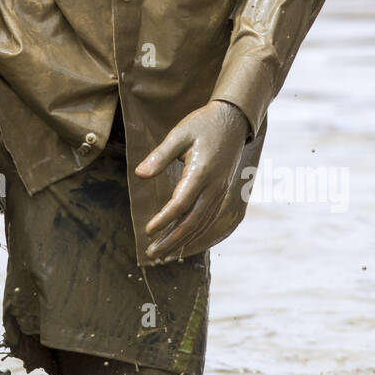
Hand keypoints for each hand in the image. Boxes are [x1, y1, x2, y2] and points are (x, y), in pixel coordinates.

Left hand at [136, 100, 249, 261]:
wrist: (234, 121)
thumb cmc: (203, 125)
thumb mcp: (179, 134)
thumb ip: (160, 156)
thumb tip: (140, 175)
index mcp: (202, 172)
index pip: (181, 203)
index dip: (164, 220)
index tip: (148, 231)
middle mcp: (214, 187)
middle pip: (192, 221)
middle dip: (172, 240)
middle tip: (152, 254)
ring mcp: (220, 192)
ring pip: (202, 224)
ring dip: (182, 241)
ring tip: (163, 253)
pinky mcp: (221, 193)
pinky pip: (208, 219)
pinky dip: (195, 234)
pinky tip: (182, 242)